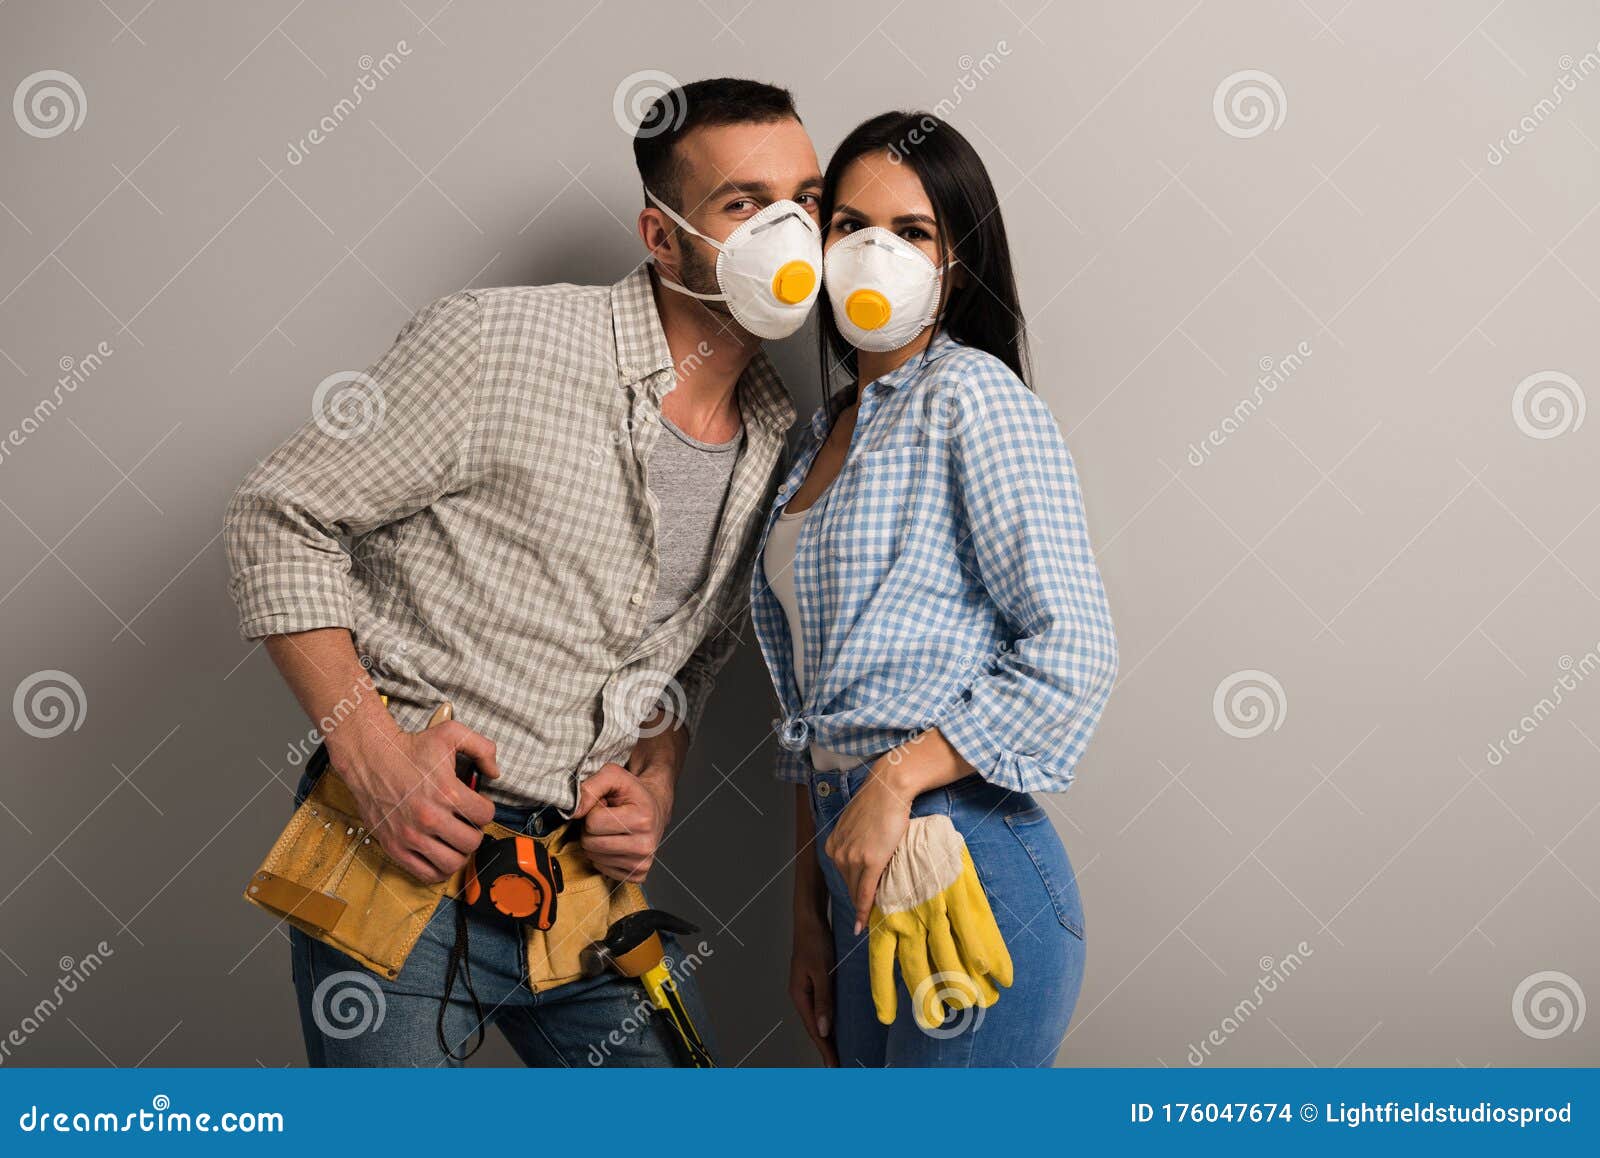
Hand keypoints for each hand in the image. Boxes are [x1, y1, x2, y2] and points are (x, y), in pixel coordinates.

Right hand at [333, 715, 499, 884]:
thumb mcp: (452, 733)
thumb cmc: (411, 747)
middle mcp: (429, 817)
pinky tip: (440, 853)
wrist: (371, 758)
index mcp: (447, 792)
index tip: (477, 805)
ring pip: (452, 863)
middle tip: (466, 823)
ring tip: (454, 839)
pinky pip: (426, 874)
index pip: (485, 816)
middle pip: (472, 842)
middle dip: (474, 831)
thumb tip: (494, 773)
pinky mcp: (395, 847)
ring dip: (459, 852)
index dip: (485, 809)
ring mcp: (411, 835)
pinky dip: (438, 869)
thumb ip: (483, 748)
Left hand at [572, 764, 671, 882]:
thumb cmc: (632, 792)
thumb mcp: (612, 774)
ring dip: (595, 841)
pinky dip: (602, 855)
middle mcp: (645, 846)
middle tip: (606, 818)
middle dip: (591, 828)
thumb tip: (574, 812)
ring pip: (593, 857)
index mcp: (642, 820)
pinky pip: (601, 868)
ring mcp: (642, 863)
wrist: (654, 806)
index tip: (606, 806)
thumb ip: (590, 787)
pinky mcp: (637, 875)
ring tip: (611, 829)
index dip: (593, 811)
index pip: (593, 823)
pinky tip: (615, 843)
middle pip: (590, 843)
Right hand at [789, 911, 837, 1065]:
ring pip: (818, 1018)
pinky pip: (821, 1007)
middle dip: (825, 1047)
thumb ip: (823, 1000)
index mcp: (799, 995)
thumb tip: (824, 1030)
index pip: (814, 1029)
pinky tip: (836, 1025)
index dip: (825, 1049)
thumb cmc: (814, 942)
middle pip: (814, 1027)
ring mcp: (807, 989)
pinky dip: (828, 1020)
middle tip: (838, 1066)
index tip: (834, 1067)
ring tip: (838, 1052)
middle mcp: (801, 995)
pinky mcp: (814, 982)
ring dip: (827, 1036)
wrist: (809, 920)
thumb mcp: (821, 971)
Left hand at [823, 763, 914, 935]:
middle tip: (867, 915)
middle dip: (857, 899)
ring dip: (863, 906)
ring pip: (857, 891)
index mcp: (833, 844)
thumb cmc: (878, 801)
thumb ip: (855, 841)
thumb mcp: (857, 824)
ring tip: (869, 919)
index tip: (854, 905)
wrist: (888, 788)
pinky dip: (863, 911)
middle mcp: (838, 852)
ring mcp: (853, 858)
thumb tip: (864, 853)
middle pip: (848, 884)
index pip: (842, 875)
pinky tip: (862, 924)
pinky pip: (865, 892)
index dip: (850, 890)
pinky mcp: (870, 862)